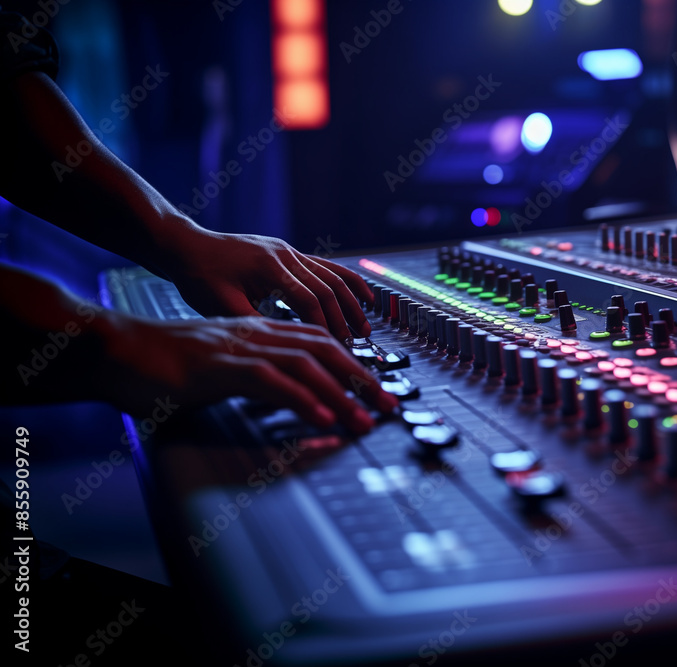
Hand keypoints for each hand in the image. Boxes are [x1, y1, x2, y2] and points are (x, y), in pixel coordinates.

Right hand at [99, 313, 396, 430]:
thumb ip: (253, 376)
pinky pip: (273, 382)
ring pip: (307, 364)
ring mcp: (240, 347)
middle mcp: (257, 333)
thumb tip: (284, 397)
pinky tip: (323, 418)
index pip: (319, 341)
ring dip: (342, 393)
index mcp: (259, 331)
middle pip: (325, 348)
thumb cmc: (163, 363)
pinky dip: (303, 400)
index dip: (353, 363)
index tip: (376, 389)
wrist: (115, 350)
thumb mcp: (220, 367)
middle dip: (362, 378)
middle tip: (388, 406)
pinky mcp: (220, 367)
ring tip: (364, 419)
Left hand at [162, 230, 372, 339]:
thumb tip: (286, 346)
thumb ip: (256, 325)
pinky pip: (327, 267)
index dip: (325, 328)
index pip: (309, 302)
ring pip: (333, 276)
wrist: (187, 246)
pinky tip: (364, 296)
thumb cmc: (199, 277)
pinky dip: (348, 282)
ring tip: (366, 326)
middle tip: (356, 344)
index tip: (336, 349)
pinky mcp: (290, 253)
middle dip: (344, 319)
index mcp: (269, 269)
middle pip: (327, 289)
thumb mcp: (222, 307)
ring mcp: (290, 252)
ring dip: (352, 303)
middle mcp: (285, 256)